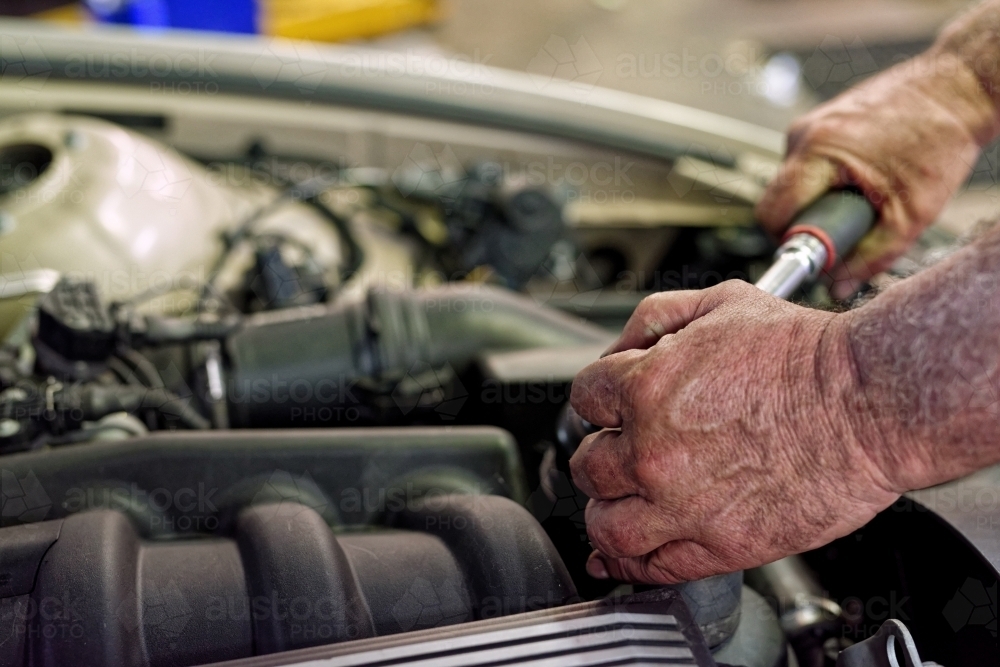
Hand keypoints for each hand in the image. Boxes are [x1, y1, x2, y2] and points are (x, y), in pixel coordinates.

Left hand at [569, 281, 899, 583]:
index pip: (585, 399)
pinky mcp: (719, 545)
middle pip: (587, 465)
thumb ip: (655, 318)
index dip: (600, 400)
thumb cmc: (806, 355)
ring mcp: (682, 504)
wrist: (869, 403)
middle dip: (600, 454)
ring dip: (605, 512)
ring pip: (605, 525)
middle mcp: (653, 450)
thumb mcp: (721, 303)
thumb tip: (621, 349)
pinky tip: (626, 555)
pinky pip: (652, 567)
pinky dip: (630, 563)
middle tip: (620, 453)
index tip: (613, 408)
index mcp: (647, 387)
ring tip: (620, 503)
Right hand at [756, 51, 998, 298]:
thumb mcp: (912, 215)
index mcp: (817, 152)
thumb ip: (871, 258)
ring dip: (822, 200)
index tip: (823, 251)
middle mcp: (804, 134)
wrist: (957, 88)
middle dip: (811, 221)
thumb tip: (837, 287)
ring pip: (793, 185)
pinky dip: (830, 180)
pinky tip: (865, 175)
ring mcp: (809, 124)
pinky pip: (807, 167)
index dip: (792, 241)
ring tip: (865, 194)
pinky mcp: (819, 122)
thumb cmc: (941, 138)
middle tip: (853, 223)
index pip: (770, 215)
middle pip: (779, 201)